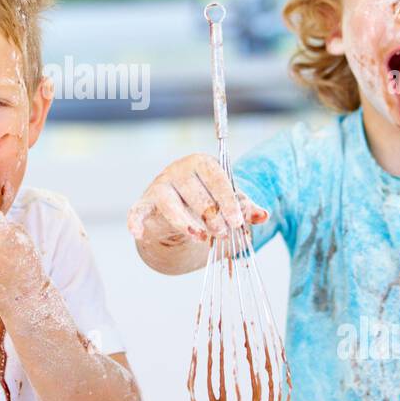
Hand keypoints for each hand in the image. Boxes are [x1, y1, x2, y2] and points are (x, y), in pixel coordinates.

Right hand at [127, 153, 268, 245]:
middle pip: (196, 194)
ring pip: (172, 205)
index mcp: (202, 163)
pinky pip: (138, 210)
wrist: (179, 207)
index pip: (216, 179)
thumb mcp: (228, 202)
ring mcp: (160, 185)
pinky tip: (138, 233)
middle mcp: (179, 169)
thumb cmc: (207, 200)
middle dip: (211, 217)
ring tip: (201, 237)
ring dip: (187, 224)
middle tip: (222, 234)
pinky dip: (135, 221)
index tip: (237, 221)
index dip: (227, 201)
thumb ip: (245, 207)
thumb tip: (264, 215)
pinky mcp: (145, 202)